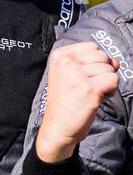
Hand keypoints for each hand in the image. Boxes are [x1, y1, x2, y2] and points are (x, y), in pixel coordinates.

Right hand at [35, 41, 121, 162]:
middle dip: (101, 72)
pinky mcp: (89, 88)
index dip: (94, 63)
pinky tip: (95, 99)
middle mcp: (66, 62)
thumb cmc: (66, 102)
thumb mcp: (73, 75)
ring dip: (106, 83)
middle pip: (103, 56)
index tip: (81, 77)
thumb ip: (93, 63)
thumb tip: (116, 62)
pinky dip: (110, 91)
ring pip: (110, 69)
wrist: (58, 127)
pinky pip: (114, 80)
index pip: (92, 47)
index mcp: (59, 56)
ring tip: (89, 94)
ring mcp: (77, 74)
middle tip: (85, 87)